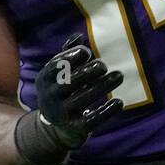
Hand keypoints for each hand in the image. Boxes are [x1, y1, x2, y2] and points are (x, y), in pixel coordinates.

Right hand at [34, 33, 123, 147]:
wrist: (57, 127)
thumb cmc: (62, 90)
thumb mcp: (61, 72)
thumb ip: (69, 53)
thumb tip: (78, 36)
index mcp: (44, 79)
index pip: (55, 66)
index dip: (70, 58)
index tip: (86, 52)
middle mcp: (49, 97)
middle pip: (68, 82)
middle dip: (87, 72)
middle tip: (103, 65)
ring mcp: (61, 114)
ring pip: (82, 99)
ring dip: (102, 86)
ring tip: (119, 76)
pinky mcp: (75, 128)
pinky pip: (92, 119)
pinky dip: (106, 111)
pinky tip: (120, 102)